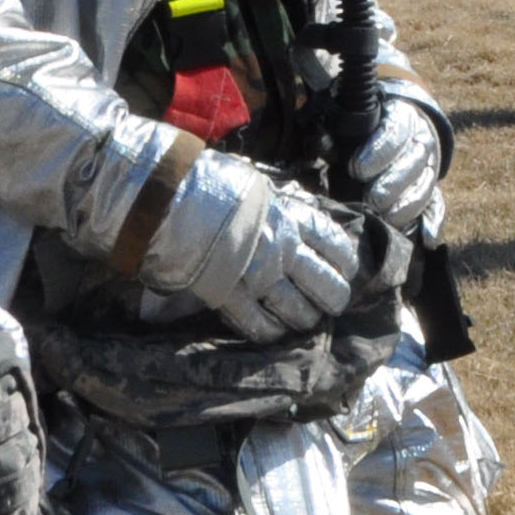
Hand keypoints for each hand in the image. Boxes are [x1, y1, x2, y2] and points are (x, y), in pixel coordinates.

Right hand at [143, 153, 362, 336]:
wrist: (168, 196)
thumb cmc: (210, 183)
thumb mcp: (257, 186)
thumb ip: (280, 206)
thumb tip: (295, 218)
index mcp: (289, 216)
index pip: (333, 243)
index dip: (345, 260)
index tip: (347, 268)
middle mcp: (281, 248)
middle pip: (325, 284)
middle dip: (334, 297)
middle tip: (333, 302)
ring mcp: (256, 275)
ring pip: (297, 310)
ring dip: (306, 318)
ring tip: (307, 319)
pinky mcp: (229, 295)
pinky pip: (259, 324)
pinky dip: (270, 331)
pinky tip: (274, 331)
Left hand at [345, 89, 447, 230]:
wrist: (397, 133)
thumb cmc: (363, 132)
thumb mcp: (350, 127)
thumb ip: (335, 135)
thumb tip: (322, 144)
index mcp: (401, 118)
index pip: (395, 131)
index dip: (378, 151)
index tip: (356, 169)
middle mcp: (421, 142)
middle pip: (414, 161)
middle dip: (392, 184)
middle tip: (371, 201)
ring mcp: (429, 168)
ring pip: (426, 185)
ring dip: (407, 206)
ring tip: (386, 220)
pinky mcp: (433, 191)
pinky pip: (437, 206)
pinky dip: (433, 222)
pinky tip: (425, 237)